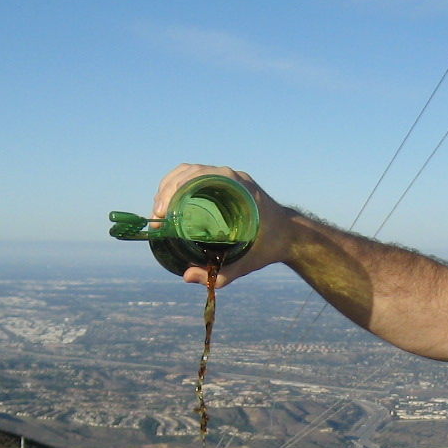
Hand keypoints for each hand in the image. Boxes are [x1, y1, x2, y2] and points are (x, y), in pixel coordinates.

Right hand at [151, 163, 294, 287]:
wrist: (291, 236)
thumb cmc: (270, 248)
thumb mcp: (247, 264)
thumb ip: (220, 275)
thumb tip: (187, 276)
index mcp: (237, 187)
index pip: (198, 175)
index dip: (175, 190)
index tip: (162, 212)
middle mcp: (232, 177)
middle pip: (189, 172)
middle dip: (167, 190)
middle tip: (157, 216)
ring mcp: (228, 178)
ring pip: (190, 172)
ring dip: (169, 187)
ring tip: (159, 211)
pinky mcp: (225, 183)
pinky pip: (197, 177)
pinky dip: (179, 186)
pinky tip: (169, 204)